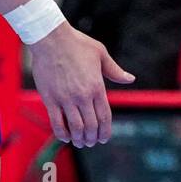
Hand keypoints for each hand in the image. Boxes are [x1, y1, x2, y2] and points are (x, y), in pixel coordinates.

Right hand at [29, 22, 134, 146]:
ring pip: (75, 128)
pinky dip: (62, 134)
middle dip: (93, 138)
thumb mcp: (101, 54)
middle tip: (92, 142)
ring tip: (80, 142)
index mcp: (97, 87)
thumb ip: (115, 71)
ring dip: (79, 139)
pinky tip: (65, 137)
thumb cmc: (77, 43)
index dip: (105, 131)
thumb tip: (130, 79)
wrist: (51, 39)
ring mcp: (65, 99)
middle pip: (91, 126)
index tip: (104, 139)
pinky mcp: (50, 99)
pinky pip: (56, 123)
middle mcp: (82, 96)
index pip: (105, 117)